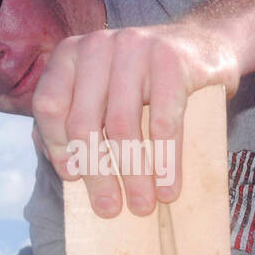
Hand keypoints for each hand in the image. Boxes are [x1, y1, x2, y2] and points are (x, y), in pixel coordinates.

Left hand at [32, 20, 238, 217]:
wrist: (204, 46)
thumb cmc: (147, 81)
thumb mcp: (105, 90)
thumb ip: (76, 118)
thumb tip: (65, 167)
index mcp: (70, 54)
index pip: (50, 106)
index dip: (57, 147)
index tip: (73, 179)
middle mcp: (98, 46)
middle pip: (83, 122)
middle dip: (96, 173)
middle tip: (109, 208)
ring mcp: (134, 48)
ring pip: (122, 126)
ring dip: (133, 175)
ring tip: (142, 205)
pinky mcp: (171, 61)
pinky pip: (164, 122)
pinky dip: (166, 162)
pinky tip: (168, 188)